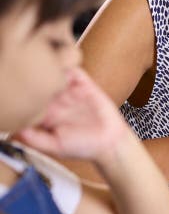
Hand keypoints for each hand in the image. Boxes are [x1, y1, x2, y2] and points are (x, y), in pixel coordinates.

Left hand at [14, 68, 133, 162]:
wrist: (110, 143)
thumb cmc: (82, 147)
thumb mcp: (54, 147)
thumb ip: (33, 138)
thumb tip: (13, 128)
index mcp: (45, 114)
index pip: (27, 98)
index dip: (20, 93)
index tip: (17, 90)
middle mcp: (56, 101)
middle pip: (39, 82)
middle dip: (33, 76)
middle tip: (29, 74)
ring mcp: (71, 92)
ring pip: (55, 73)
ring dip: (50, 68)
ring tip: (46, 70)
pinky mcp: (86, 86)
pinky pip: (75, 71)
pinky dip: (69, 66)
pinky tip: (64, 72)